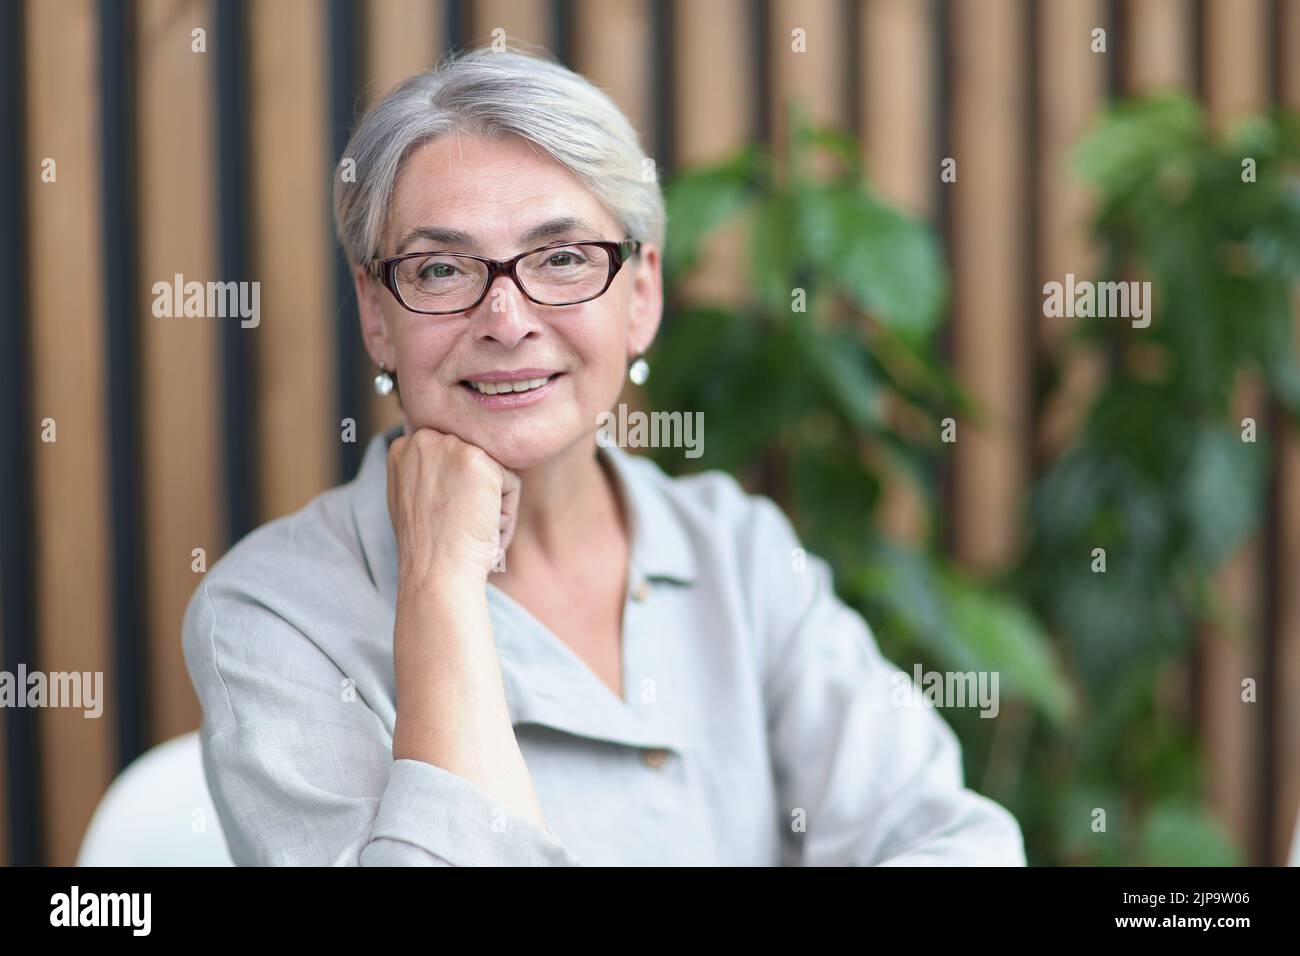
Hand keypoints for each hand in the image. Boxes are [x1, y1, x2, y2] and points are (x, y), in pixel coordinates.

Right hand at [386, 425, 520, 583]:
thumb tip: (455, 469)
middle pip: (475, 464)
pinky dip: (507, 513)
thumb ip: (425, 473)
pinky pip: (512, 483)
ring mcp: (450, 447)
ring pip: (496, 474)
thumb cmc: (428, 550)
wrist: (436, 574)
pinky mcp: (478, 460)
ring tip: (475, 534)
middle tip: (464, 531)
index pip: (453, 459)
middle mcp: (423, 439)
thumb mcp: (412, 501)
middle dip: (478, 499)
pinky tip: (486, 532)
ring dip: (494, 508)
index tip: (451, 521)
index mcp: (403, 447)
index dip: (458, 494)